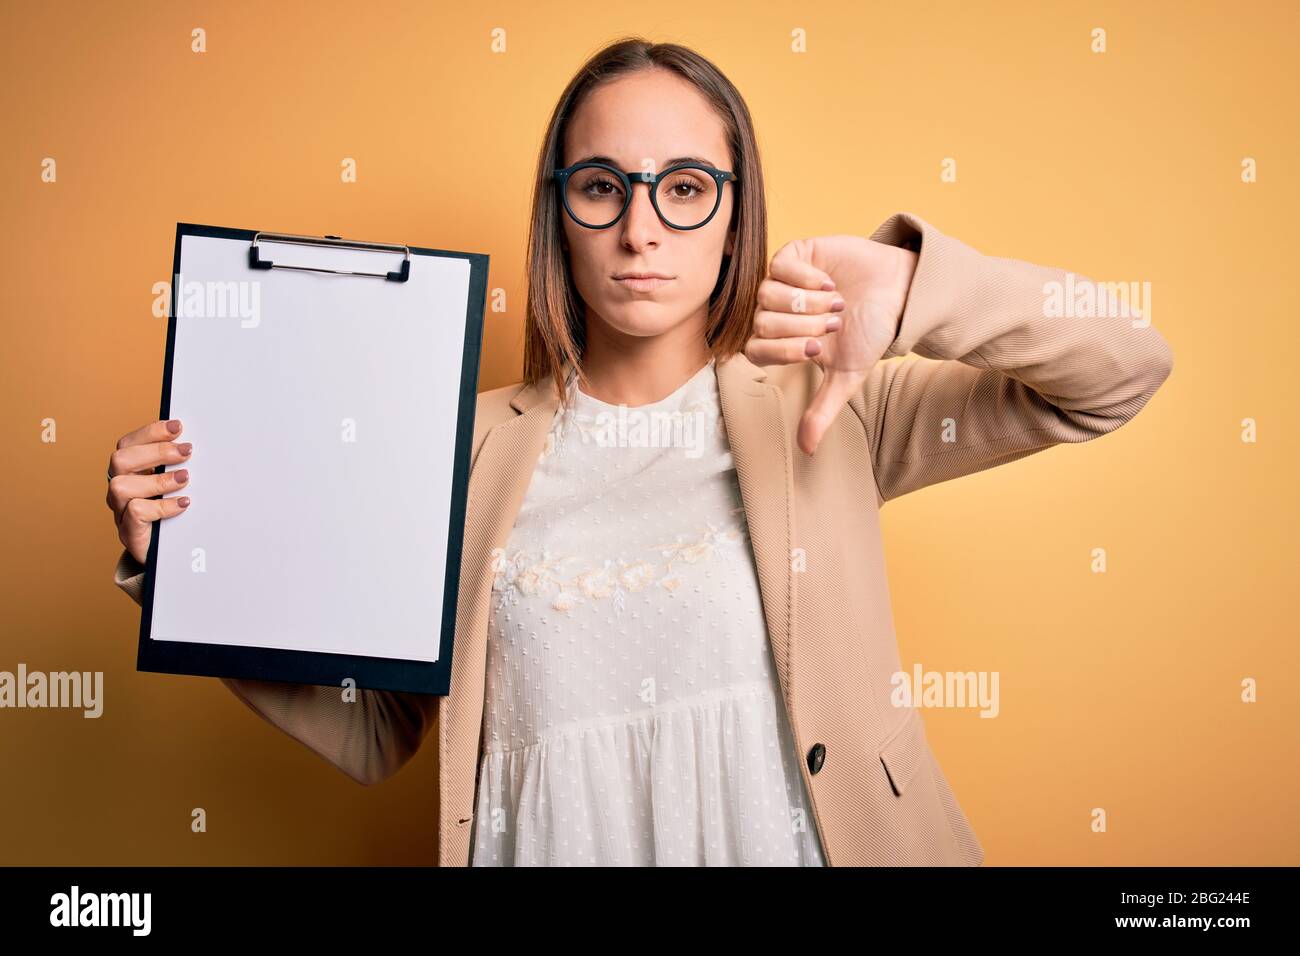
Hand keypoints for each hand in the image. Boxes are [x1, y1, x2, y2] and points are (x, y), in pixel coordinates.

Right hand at [106, 419, 192, 563]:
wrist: (171, 555)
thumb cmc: (175, 513)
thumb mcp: (177, 485)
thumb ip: (178, 466)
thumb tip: (195, 444)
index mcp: (129, 472)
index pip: (128, 444)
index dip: (150, 432)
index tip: (178, 426)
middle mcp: (119, 489)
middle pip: (120, 460)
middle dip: (155, 451)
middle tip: (186, 451)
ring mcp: (120, 512)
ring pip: (121, 486)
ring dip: (157, 479)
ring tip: (185, 479)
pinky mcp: (130, 532)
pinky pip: (135, 513)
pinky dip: (161, 506)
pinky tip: (183, 504)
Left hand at [744, 235, 916, 454]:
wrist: (897, 293)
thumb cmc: (869, 334)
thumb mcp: (846, 377)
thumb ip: (822, 410)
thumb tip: (806, 450)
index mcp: (780, 341)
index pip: (755, 349)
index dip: (783, 350)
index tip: (816, 349)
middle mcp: (775, 311)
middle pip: (761, 321)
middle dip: (800, 326)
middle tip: (833, 324)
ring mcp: (782, 281)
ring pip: (767, 294)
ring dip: (805, 303)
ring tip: (835, 303)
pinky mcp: (794, 254)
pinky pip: (779, 265)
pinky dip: (805, 278)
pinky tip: (827, 283)